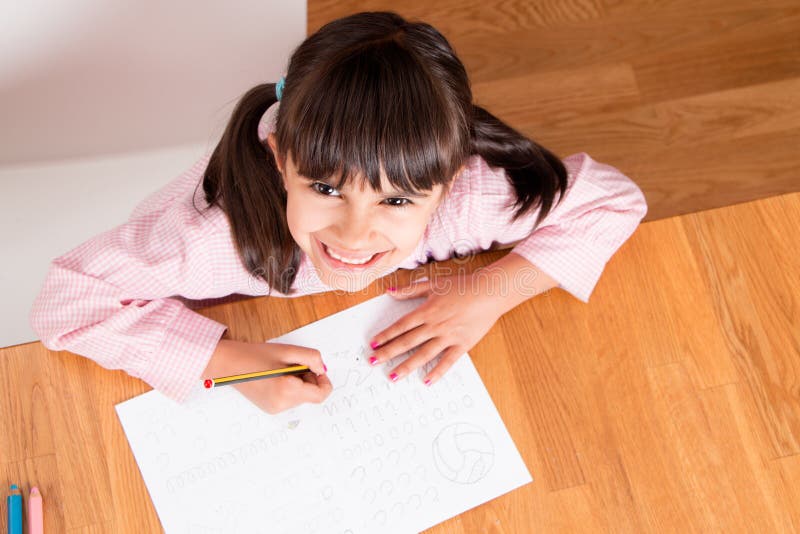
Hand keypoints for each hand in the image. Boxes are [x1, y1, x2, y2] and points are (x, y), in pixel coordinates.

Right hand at [202, 339, 331, 413]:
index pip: (320, 395)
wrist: (227, 364)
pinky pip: (289, 399)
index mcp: (287, 390)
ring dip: (298, 383)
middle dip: (308, 378)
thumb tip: (322, 369)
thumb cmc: (254, 355)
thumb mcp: (288, 351)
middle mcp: (281, 404)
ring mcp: (274, 409)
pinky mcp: (269, 408)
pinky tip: (275, 377)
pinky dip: (289, 388)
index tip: (317, 369)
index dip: (323, 381)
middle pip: (310, 395)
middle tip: (293, 364)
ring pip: (300, 397)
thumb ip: (311, 358)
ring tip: (281, 370)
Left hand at [368, 274, 506, 384]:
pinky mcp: (462, 344)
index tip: (373, 345)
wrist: (490, 291)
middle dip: (388, 353)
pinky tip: (426, 382)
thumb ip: (410, 289)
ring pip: (424, 354)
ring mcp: (448, 336)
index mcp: (426, 310)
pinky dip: (437, 372)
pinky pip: (448, 361)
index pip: (401, 326)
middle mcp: (435, 325)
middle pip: (407, 342)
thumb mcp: (433, 283)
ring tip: (393, 376)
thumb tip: (389, 291)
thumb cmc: (463, 286)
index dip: (386, 336)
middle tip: (374, 362)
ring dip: (407, 366)